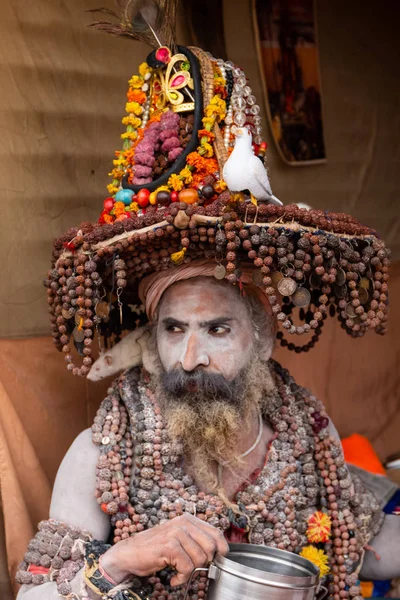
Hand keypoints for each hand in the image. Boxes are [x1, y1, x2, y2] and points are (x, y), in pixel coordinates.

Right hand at [100, 514, 228, 586]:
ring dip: (190, 572)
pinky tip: (173, 578)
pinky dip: (181, 578)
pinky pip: (187, 567)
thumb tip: (219, 552)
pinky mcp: (169, 546)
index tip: (216, 561)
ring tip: (178, 573)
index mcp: (188, 519)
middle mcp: (184, 523)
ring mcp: (176, 533)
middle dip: (205, 563)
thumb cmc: (155, 549)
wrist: (129, 554)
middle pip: (211, 547)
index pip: (216, 533)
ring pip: (200, 559)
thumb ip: (195, 541)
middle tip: (191, 568)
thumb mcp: (178, 539)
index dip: (221, 550)